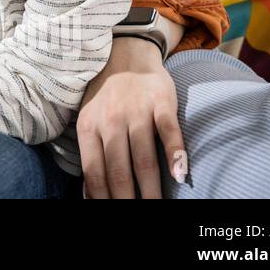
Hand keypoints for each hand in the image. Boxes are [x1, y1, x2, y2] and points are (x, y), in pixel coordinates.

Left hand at [76, 37, 185, 198]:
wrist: (125, 53)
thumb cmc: (105, 95)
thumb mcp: (89, 121)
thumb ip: (90, 154)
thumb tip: (90, 194)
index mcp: (88, 127)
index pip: (94, 171)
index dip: (103, 198)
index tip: (111, 213)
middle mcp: (111, 120)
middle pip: (119, 170)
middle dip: (127, 199)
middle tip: (136, 216)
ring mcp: (137, 111)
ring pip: (144, 157)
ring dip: (151, 188)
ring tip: (155, 207)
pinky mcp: (161, 102)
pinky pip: (169, 131)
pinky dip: (175, 154)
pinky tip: (180, 176)